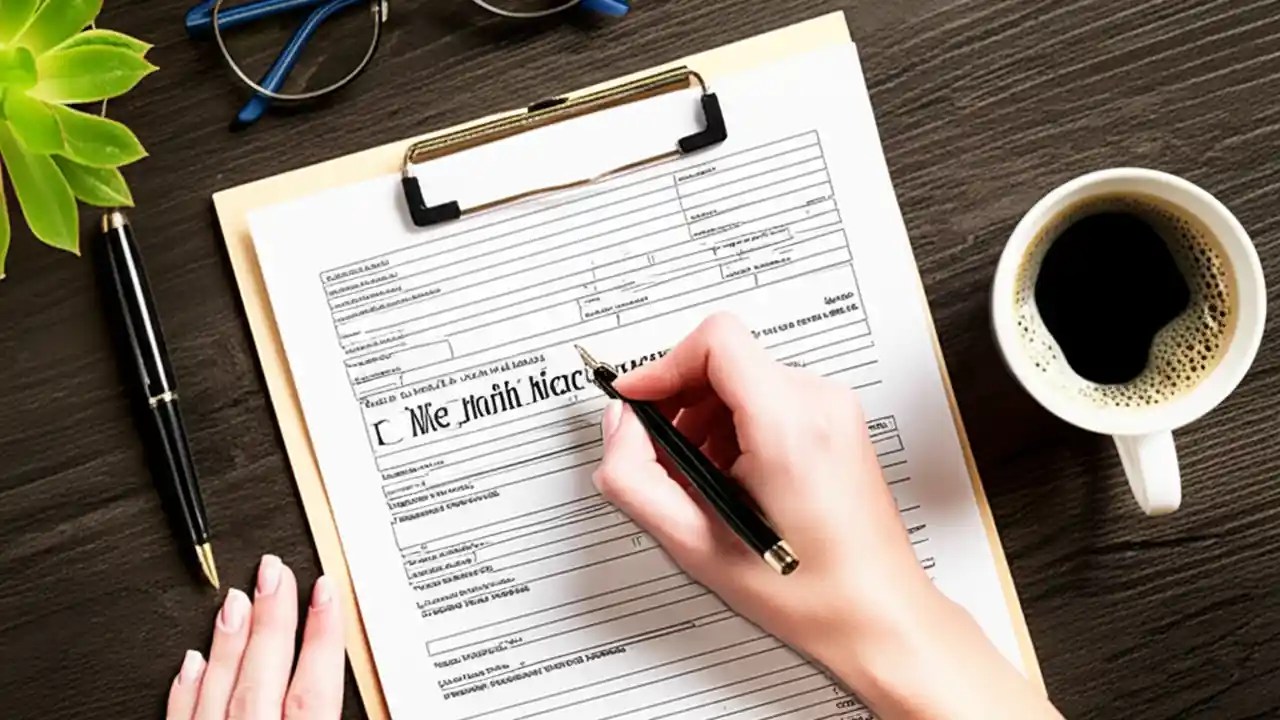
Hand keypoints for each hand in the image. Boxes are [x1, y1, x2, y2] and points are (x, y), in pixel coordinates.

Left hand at [166, 555, 344, 719]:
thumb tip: (396, 718)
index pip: (314, 691)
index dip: (323, 636)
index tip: (324, 592)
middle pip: (263, 675)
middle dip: (272, 618)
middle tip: (274, 573)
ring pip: (220, 689)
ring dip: (229, 642)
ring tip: (235, 598)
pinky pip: (182, 719)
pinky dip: (188, 688)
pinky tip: (193, 661)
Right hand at [594, 314, 1059, 718]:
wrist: (876, 611)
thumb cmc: (809, 588)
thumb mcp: (696, 543)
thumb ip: (637, 478)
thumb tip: (621, 429)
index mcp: (788, 424)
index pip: (715, 340)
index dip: (662, 365)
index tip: (638, 399)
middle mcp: (818, 403)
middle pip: (724, 358)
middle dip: (680, 402)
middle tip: (663, 455)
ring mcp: (833, 409)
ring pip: (742, 378)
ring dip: (706, 419)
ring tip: (703, 479)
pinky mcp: (836, 421)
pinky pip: (767, 397)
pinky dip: (734, 427)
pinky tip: (732, 479)